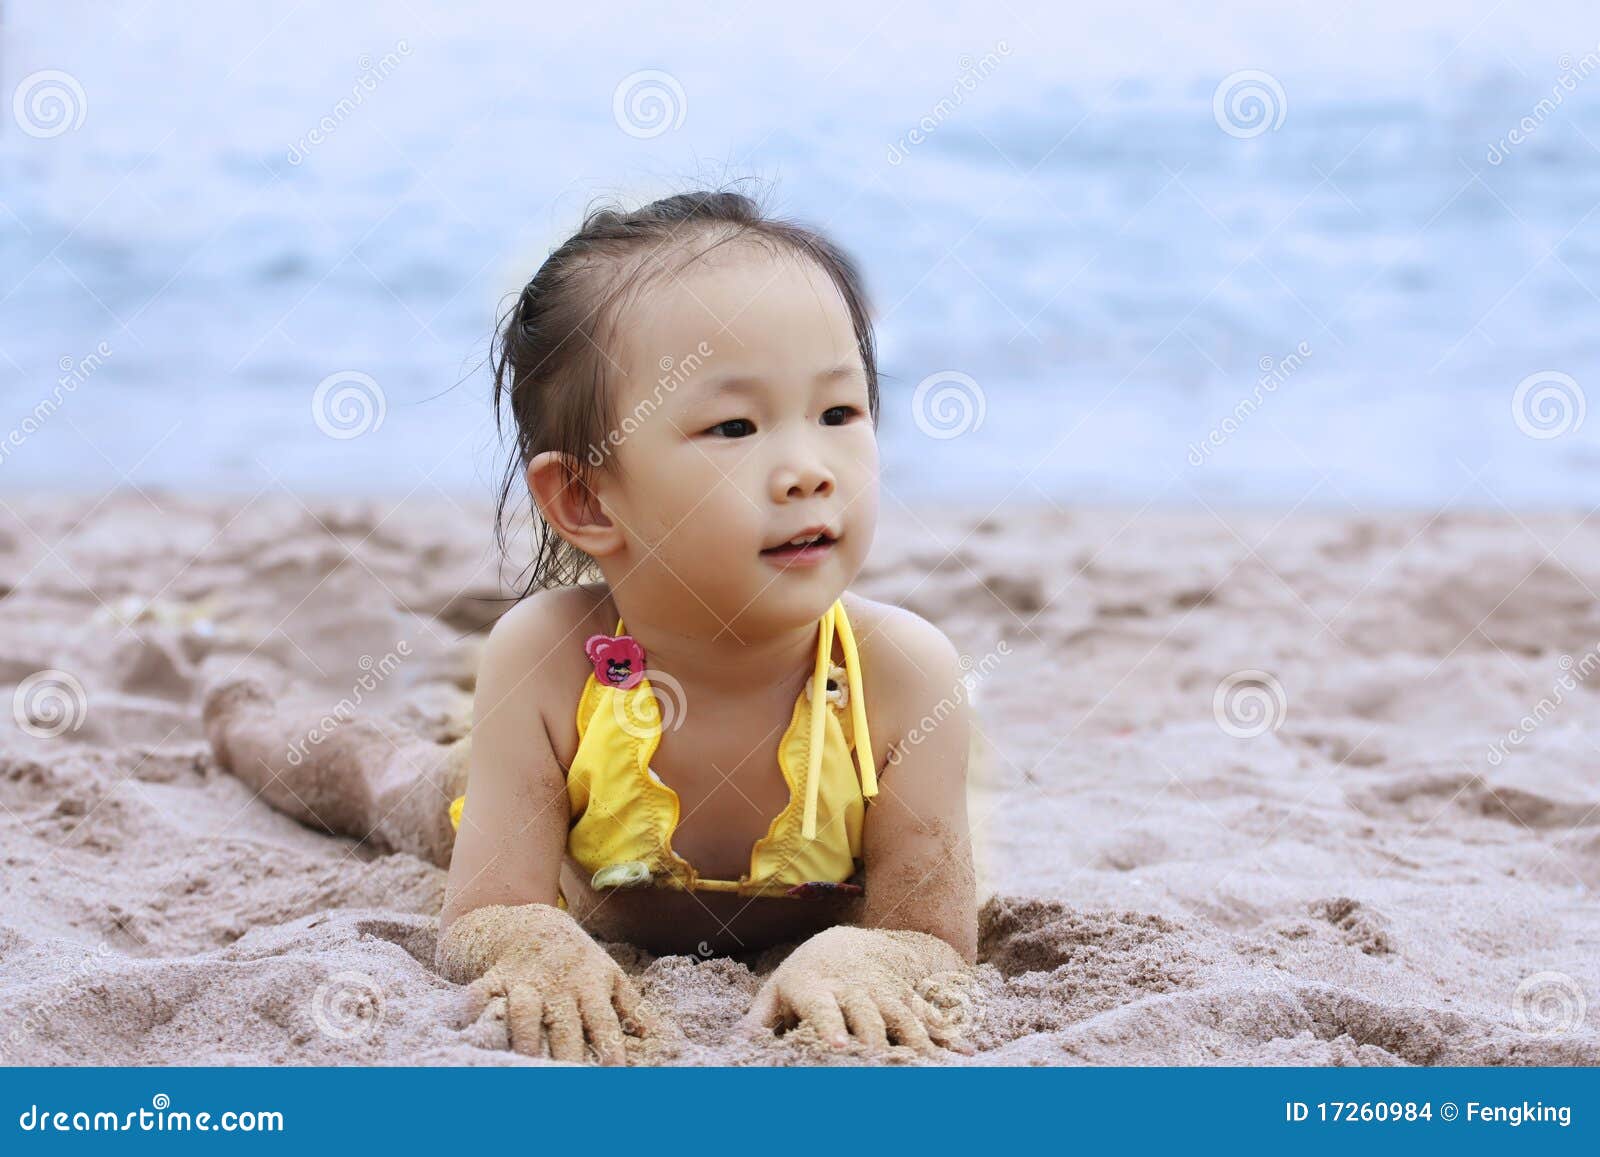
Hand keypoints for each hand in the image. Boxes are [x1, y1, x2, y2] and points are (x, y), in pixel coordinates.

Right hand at [438, 903, 664, 1064]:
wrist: (534, 923)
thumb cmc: (578, 958)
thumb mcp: (609, 975)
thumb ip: (632, 1006)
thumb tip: (660, 1036)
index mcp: (589, 986)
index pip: (602, 1019)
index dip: (609, 1044)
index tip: (616, 1070)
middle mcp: (558, 986)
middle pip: (563, 1023)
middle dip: (567, 1051)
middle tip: (569, 1078)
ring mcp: (526, 981)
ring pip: (524, 1010)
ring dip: (524, 1034)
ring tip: (525, 1060)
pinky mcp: (497, 978)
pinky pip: (482, 991)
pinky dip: (471, 1004)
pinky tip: (462, 1020)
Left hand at [738, 925, 975, 1057]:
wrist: (847, 941)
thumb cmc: (805, 975)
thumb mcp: (776, 990)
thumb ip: (758, 1020)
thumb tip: (735, 1045)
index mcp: (817, 988)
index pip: (823, 1008)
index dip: (831, 1027)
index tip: (839, 1048)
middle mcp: (853, 990)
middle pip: (868, 1018)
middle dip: (876, 1042)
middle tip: (881, 1067)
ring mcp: (883, 993)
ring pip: (902, 1019)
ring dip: (915, 1043)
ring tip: (926, 1068)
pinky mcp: (906, 998)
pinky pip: (928, 1017)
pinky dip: (946, 1035)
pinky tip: (963, 1053)